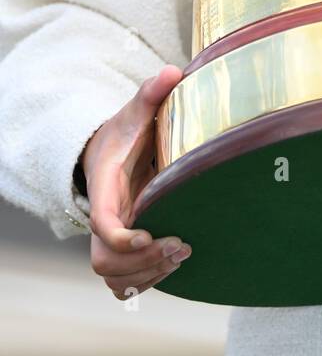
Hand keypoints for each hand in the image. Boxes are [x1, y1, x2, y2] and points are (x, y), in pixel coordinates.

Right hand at [82, 66, 189, 300]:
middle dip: (143, 262)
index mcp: (104, 189)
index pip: (102, 224)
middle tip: (182, 245)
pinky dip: (147, 281)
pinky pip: (124, 283)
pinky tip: (174, 264)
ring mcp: (112, 238)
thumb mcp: (135, 112)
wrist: (108, 152)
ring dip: (149, 275)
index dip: (122, 238)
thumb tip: (173, 72)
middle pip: (105, 262)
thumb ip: (151, 94)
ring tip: (184, 253)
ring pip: (115, 278)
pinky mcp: (123, 250)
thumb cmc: (124, 134)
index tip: (149, 236)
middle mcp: (104, 219)